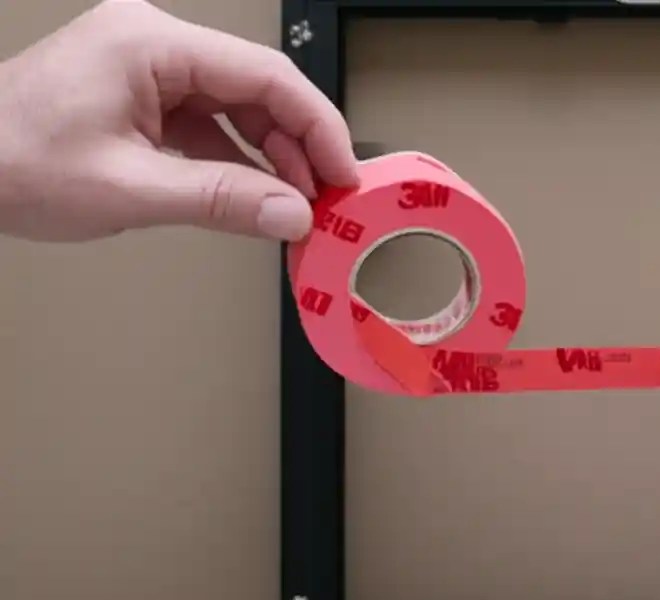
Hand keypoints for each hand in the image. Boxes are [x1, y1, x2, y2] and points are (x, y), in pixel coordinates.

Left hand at [0, 0, 358, 242]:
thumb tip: (291, 213)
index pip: (265, 74)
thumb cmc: (9, 162)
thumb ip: (222, 200)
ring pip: (238, 107)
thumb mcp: (129, 189)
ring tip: (294, 204)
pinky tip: (256, 194)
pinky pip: (209, 123)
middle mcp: (150, 43)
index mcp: (148, 43)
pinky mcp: (140, 96)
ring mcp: (146, 68)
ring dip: (271, 157)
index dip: (317, 126)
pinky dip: (237, 161)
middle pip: (257, 88)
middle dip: (297, 146)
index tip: (343, 172)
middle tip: (326, 197)